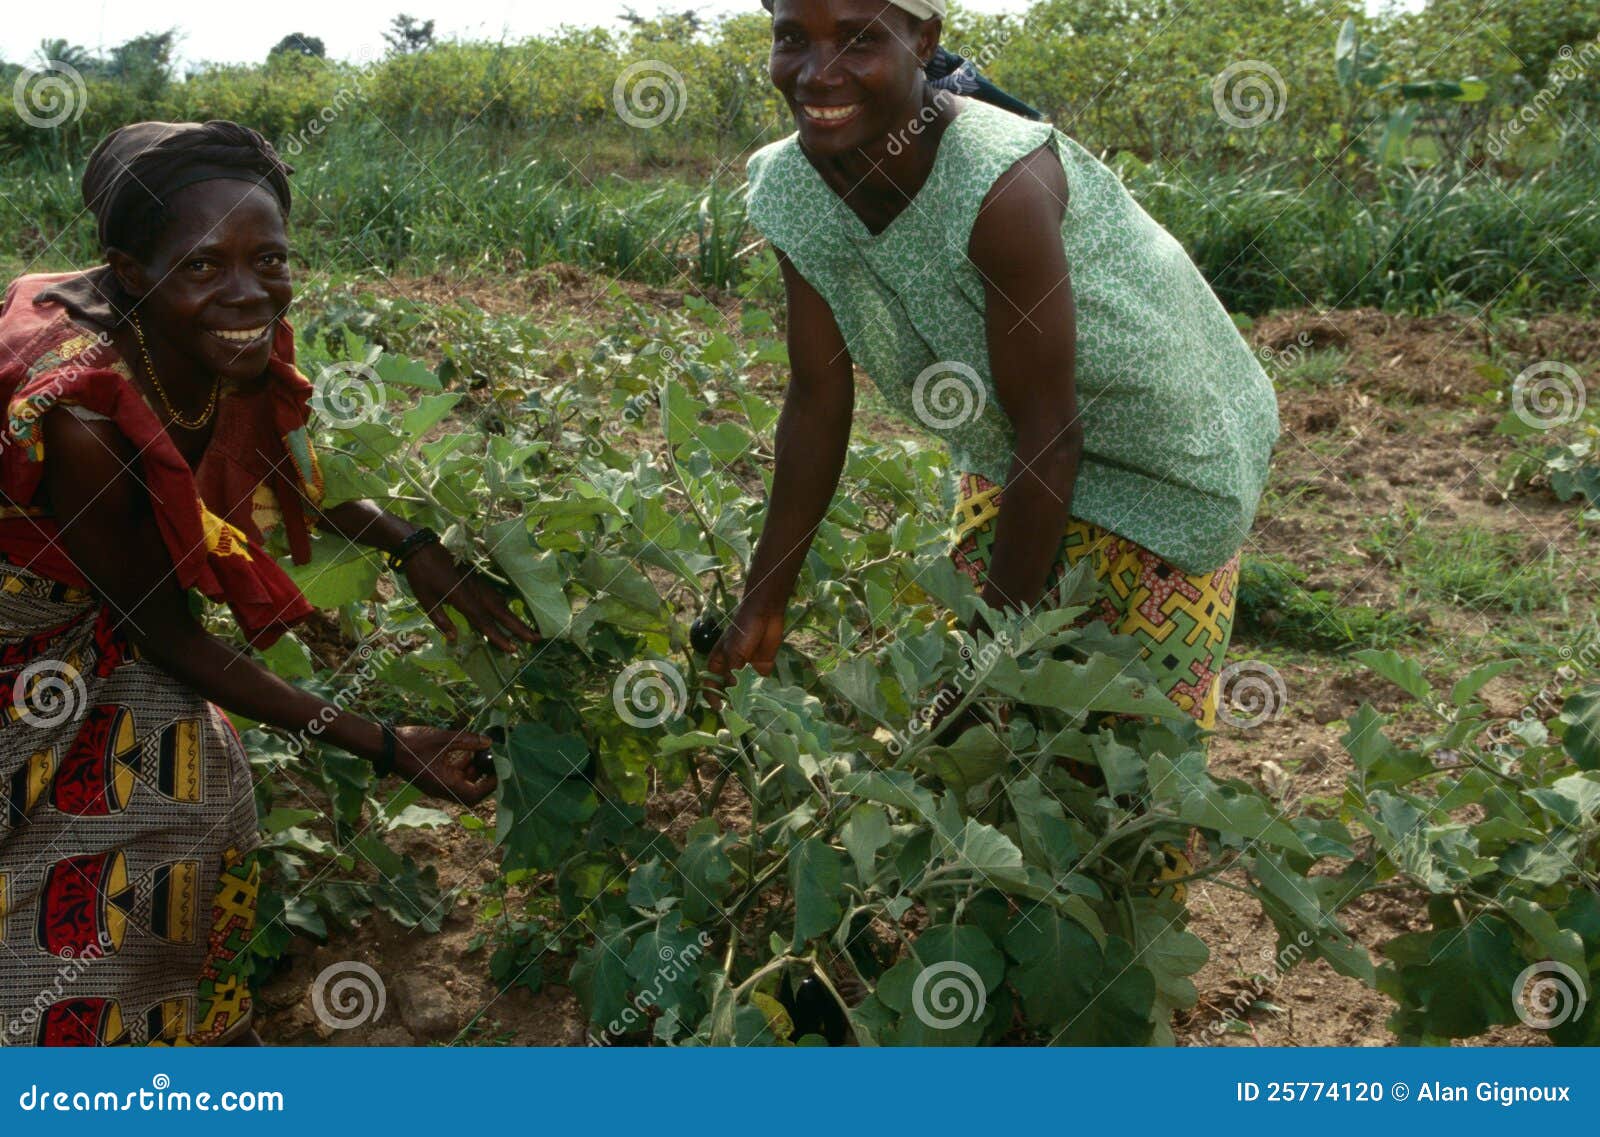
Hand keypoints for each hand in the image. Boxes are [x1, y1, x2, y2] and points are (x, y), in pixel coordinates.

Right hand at [390, 725, 496, 805]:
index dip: (490, 784)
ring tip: (480, 751)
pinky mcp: (432, 778)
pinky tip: (467, 750)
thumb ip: (467, 741)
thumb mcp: (443, 739)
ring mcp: (436, 785)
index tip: (500, 769)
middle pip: (470, 792)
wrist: (385, 746)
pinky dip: (462, 767)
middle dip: (483, 777)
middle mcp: (441, 789)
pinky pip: (452, 777)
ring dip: (473, 770)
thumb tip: (488, 742)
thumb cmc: (412, 743)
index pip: (474, 794)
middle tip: (493, 760)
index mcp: (444, 785)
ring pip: (462, 784)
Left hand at [404, 545, 539, 651]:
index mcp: (462, 598)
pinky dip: (504, 604)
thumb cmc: (421, 575)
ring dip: (514, 617)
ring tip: (528, 629)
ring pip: (501, 602)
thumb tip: (454, 638)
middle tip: (536, 638)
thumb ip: (441, 620)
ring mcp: (478, 583)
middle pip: (501, 612)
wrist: (423, 547)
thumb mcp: (426, 600)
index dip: (498, 636)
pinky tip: (508, 610)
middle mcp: (475, 591)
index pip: (483, 621)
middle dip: (518, 627)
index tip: (512, 648)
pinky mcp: (477, 578)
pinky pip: (495, 594)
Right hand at [704, 602, 785, 709]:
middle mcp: (730, 669)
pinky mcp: (761, 669)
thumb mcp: (734, 652)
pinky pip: (759, 685)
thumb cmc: (742, 630)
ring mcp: (746, 670)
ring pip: (744, 690)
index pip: (711, 685)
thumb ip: (733, 674)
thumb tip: (733, 693)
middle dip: (731, 702)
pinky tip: (763, 702)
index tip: (720, 709)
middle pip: (728, 690)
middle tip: (737, 714)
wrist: (765, 614)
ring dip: (747, 700)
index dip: (713, 697)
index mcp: (717, 664)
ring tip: (750, 712)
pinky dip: (760, 693)